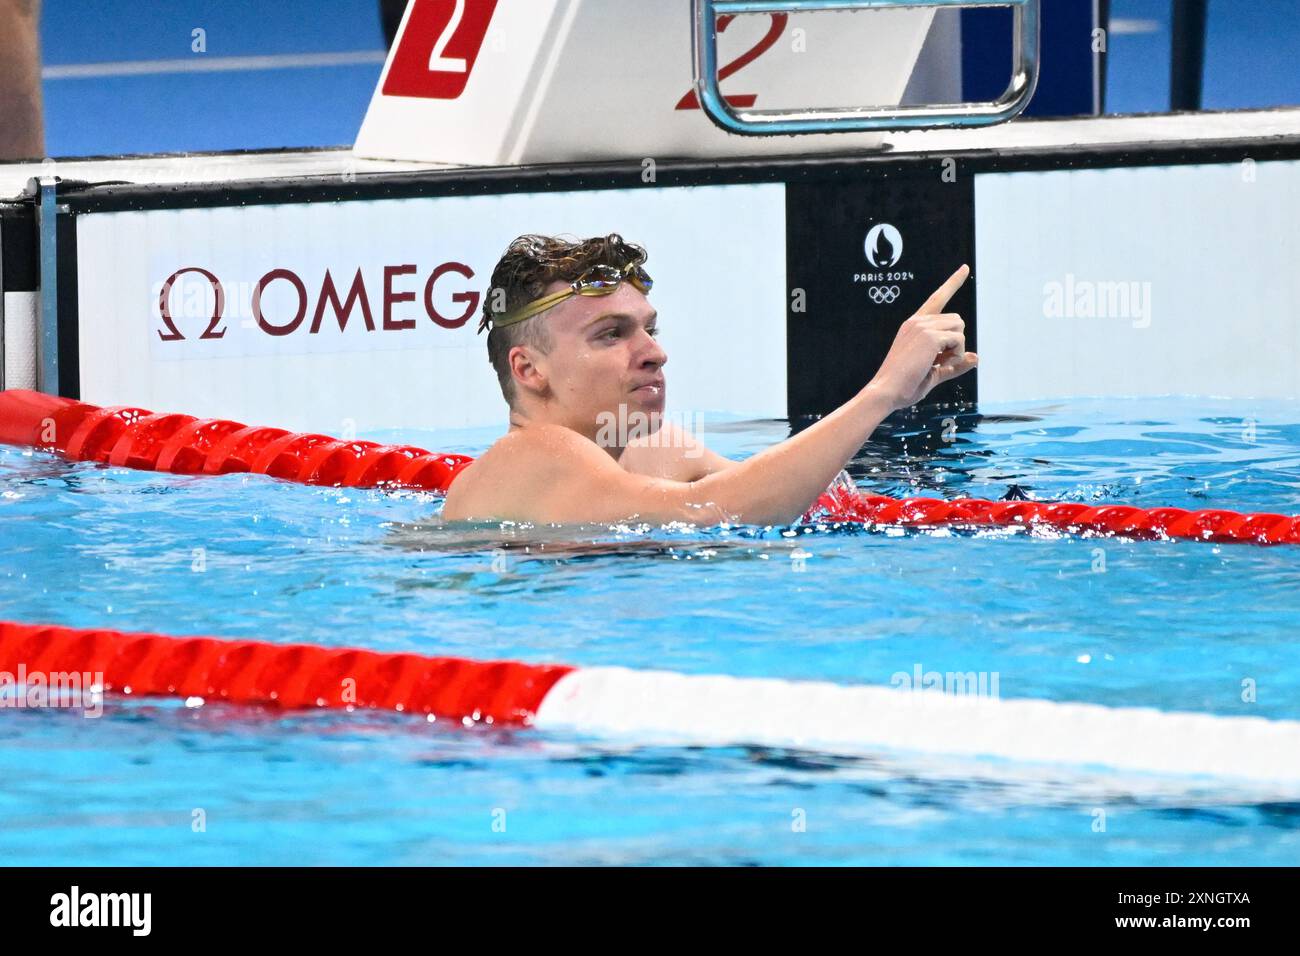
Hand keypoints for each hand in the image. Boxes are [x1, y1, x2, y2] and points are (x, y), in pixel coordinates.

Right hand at [867, 264, 977, 410]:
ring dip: (956, 349)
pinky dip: (955, 355)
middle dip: (956, 342)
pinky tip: (935, 364)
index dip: (953, 283)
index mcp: (914, 325)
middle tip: (939, 362)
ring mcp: (923, 326)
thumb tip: (977, 357)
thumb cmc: (905, 385)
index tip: (965, 268)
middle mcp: (918, 321)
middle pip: (957, 320)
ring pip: (959, 328)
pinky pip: (959, 340)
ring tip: (935, 364)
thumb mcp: (933, 373)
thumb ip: (954, 364)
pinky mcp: (930, 336)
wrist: (886, 391)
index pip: (937, 298)